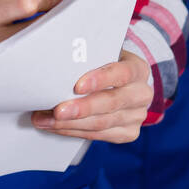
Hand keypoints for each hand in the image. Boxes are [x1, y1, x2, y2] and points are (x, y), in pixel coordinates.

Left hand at [31, 50, 152, 142]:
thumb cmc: (105, 63)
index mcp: (138, 69)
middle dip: (80, 109)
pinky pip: (98, 135)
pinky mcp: (129, 133)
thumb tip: (55, 56)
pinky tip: (57, 127)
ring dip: (70, 123)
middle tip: (56, 111)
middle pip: (111, 103)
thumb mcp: (103, 52)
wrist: (122, 83)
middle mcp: (142, 94)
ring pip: (101, 123)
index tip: (78, 86)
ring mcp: (138, 116)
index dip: (100, 79)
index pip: (122, 73)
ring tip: (45, 120)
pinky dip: (73, 131)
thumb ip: (88, 54)